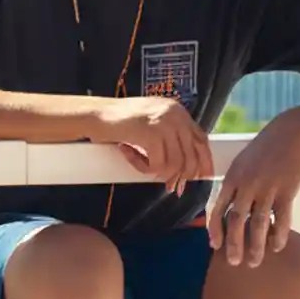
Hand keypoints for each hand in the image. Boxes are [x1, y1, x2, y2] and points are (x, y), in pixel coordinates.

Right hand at [91, 96, 213, 194]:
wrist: (95, 114)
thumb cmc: (121, 123)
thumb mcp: (152, 125)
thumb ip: (171, 138)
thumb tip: (187, 168)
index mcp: (178, 112)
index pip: (201, 139)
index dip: (204, 161)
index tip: (202, 177)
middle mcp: (175, 115)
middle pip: (191, 156)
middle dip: (181, 176)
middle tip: (169, 186)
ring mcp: (163, 122)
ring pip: (175, 164)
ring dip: (158, 172)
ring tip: (141, 166)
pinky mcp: (150, 133)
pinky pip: (157, 165)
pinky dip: (143, 168)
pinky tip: (129, 155)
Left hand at [207, 115, 299, 266]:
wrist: (293, 131)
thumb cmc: (266, 149)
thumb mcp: (243, 162)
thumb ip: (235, 184)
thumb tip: (227, 209)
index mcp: (232, 177)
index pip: (217, 208)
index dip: (214, 229)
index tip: (215, 246)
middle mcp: (247, 183)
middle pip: (235, 220)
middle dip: (233, 244)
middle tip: (234, 262)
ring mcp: (267, 187)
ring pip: (258, 223)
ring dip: (256, 245)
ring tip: (255, 261)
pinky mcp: (287, 189)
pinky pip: (281, 218)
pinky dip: (278, 235)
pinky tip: (277, 246)